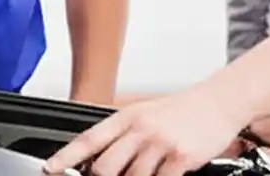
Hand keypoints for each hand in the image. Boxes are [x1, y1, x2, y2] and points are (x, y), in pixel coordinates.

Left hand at [43, 83, 248, 175]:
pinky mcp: (180, 157)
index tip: (50, 168)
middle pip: (106, 167)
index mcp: (128, 116)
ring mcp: (160, 143)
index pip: (89, 138)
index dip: (66, 156)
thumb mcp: (147, 113)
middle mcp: (141, 128)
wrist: (219, 101)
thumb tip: (99, 157)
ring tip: (145, 172)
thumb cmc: (182, 109)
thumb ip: (124, 134)